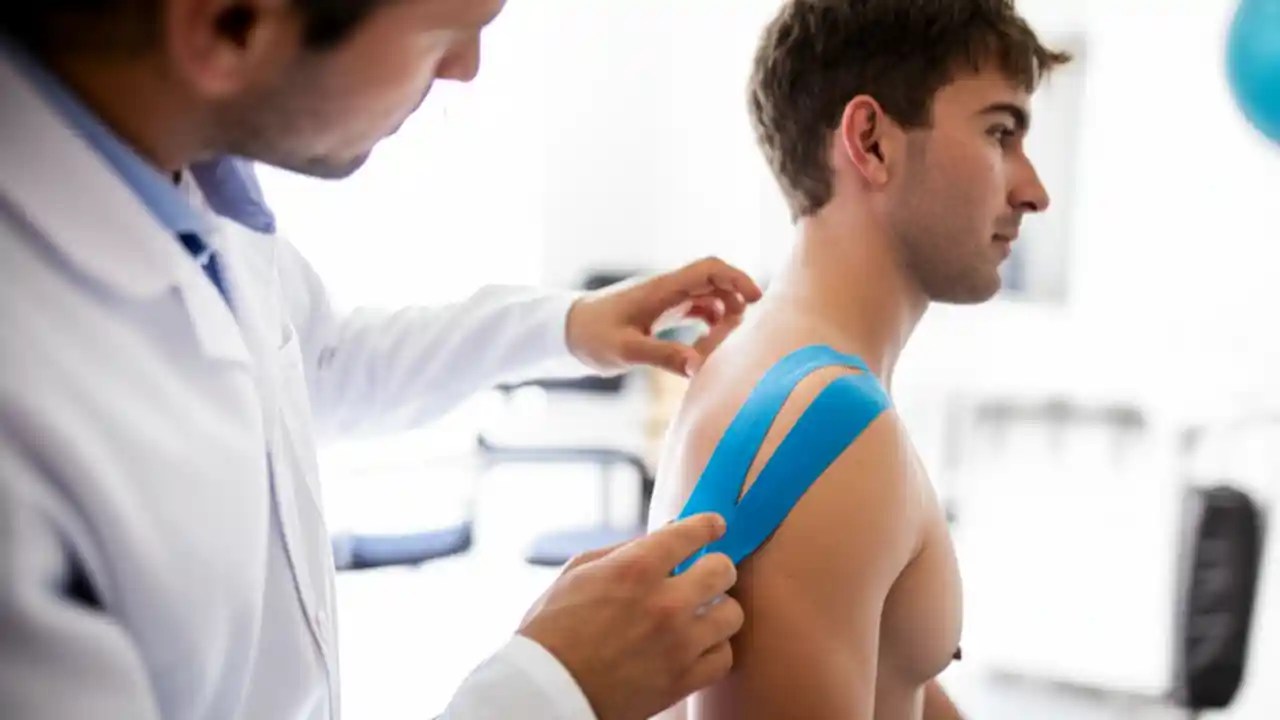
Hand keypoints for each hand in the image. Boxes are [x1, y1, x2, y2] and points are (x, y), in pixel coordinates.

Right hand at [518, 514, 744, 719]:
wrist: (548, 691)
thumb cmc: (552, 630)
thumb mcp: (577, 573)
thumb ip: (622, 551)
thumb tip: (663, 535)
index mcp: (635, 569)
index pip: (691, 533)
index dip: (708, 524)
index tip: (715, 525)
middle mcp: (665, 603)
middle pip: (722, 570)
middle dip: (716, 566)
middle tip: (707, 572)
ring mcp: (678, 644)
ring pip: (731, 614)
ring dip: (718, 609)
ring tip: (702, 613)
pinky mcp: (683, 680)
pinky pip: (724, 657)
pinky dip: (714, 649)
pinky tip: (698, 644)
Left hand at [565, 257, 762, 376]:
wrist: (565, 331)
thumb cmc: (592, 338)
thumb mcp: (627, 350)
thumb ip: (664, 356)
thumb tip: (700, 367)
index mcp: (662, 289)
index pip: (709, 268)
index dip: (737, 279)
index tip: (756, 300)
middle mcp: (666, 288)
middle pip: (715, 280)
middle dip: (736, 300)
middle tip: (740, 333)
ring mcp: (664, 298)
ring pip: (708, 294)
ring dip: (724, 312)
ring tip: (725, 342)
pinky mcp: (660, 310)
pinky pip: (695, 307)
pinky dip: (709, 320)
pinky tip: (708, 344)